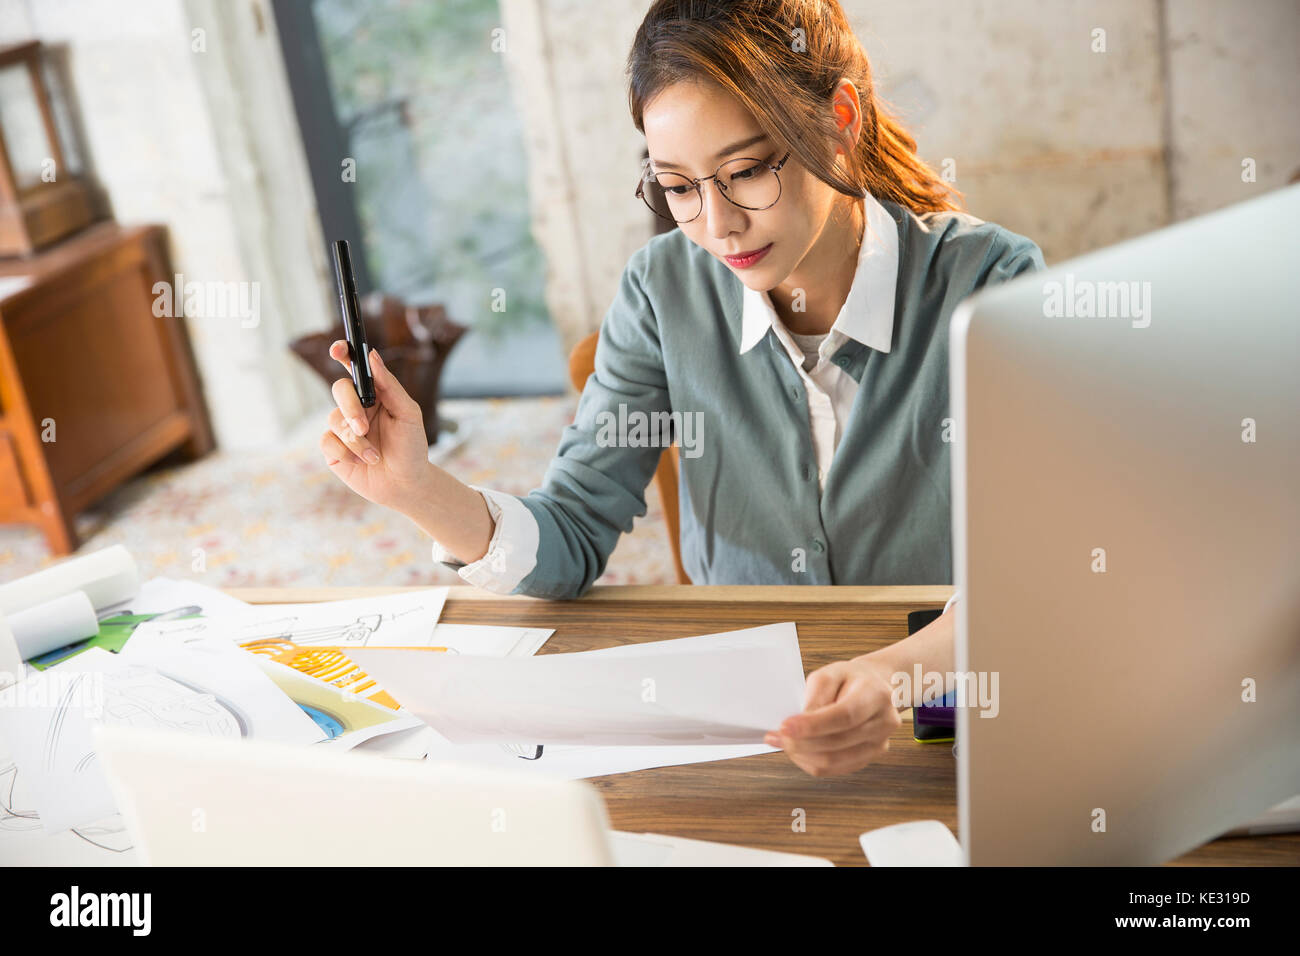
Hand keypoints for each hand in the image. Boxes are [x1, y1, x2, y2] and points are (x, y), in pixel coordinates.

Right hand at [319, 341, 430, 510]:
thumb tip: (372, 355)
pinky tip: (363, 462)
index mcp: (374, 394)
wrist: (405, 485)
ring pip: (333, 419)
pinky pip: (327, 441)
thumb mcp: (408, 414)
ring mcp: (342, 427)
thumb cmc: (411, 447)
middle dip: (350, 408)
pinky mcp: (333, 449)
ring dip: (356, 440)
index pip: (354, 368)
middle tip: (363, 427)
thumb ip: (390, 385)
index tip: (338, 349)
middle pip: (339, 390)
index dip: (343, 353)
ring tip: (375, 456)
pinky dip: (346, 452)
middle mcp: (355, 407)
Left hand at [766, 655, 901, 776]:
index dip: (813, 725)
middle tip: (777, 735)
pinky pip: (835, 769)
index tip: (785, 727)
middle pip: (837, 742)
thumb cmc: (849, 679)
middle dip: (801, 742)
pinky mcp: (869, 758)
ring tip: (783, 743)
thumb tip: (798, 725)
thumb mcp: (830, 673)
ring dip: (802, 755)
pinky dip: (811, 762)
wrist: (874, 687)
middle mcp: (884, 722)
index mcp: (876, 694)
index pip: (844, 716)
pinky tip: (798, 751)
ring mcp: (879, 743)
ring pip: (834, 761)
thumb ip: (815, 696)